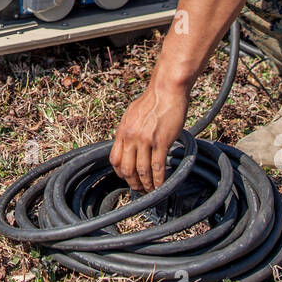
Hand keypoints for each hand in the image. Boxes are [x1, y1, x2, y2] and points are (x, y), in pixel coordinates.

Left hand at [110, 78, 188, 192]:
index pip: (115, 159)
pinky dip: (158, 180)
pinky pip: (158, 167)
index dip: (120, 173)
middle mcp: (131, 138)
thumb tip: (126, 144)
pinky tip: (161, 185)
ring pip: (142, 171)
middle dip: (133, 183)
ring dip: (146, 185)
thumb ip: (128, 131)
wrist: (166, 90)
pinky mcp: (161, 142)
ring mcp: (146, 141)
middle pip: (127, 169)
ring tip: (151, 190)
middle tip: (140, 189)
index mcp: (122, 131)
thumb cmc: (152, 101)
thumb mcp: (131, 115)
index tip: (128, 178)